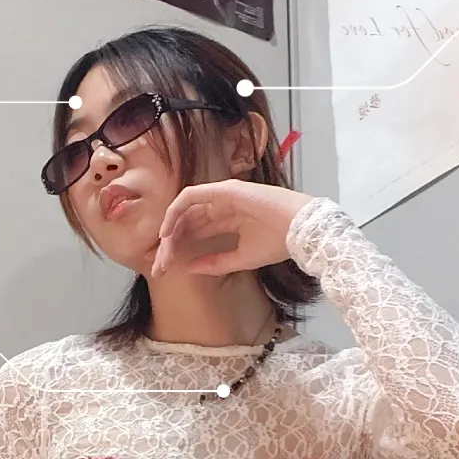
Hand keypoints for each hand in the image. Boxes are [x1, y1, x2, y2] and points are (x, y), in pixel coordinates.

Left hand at [152, 179, 313, 278]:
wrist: (300, 231)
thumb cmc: (277, 243)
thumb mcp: (240, 258)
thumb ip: (213, 263)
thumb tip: (187, 268)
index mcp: (227, 220)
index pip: (195, 233)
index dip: (178, 249)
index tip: (166, 269)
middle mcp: (221, 206)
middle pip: (186, 223)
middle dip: (169, 245)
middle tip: (158, 267)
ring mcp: (221, 196)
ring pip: (185, 211)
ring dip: (170, 231)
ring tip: (160, 252)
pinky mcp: (223, 190)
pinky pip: (190, 197)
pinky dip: (175, 211)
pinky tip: (167, 231)